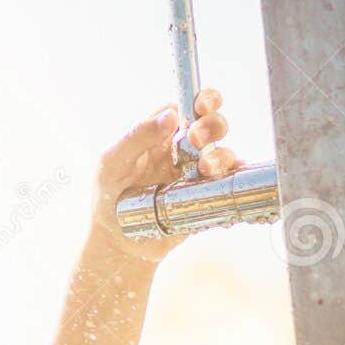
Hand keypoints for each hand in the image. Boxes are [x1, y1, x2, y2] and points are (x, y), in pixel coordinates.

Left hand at [90, 89, 243, 263]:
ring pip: (222, 153)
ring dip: (220, 155)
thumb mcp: (111, 164)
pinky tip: (233, 174)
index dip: (201, 100)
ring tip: (204, 167)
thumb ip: (136, 137)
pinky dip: (235, 176)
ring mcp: (195, 173)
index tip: (201, 105)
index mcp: (160, 134)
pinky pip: (228, 182)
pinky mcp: (204, 197)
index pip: (186, 106)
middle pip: (210, 124)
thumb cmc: (109, 198)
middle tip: (196, 139)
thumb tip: (170, 115)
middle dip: (212, 125)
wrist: (118, 244)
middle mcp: (181, 150)